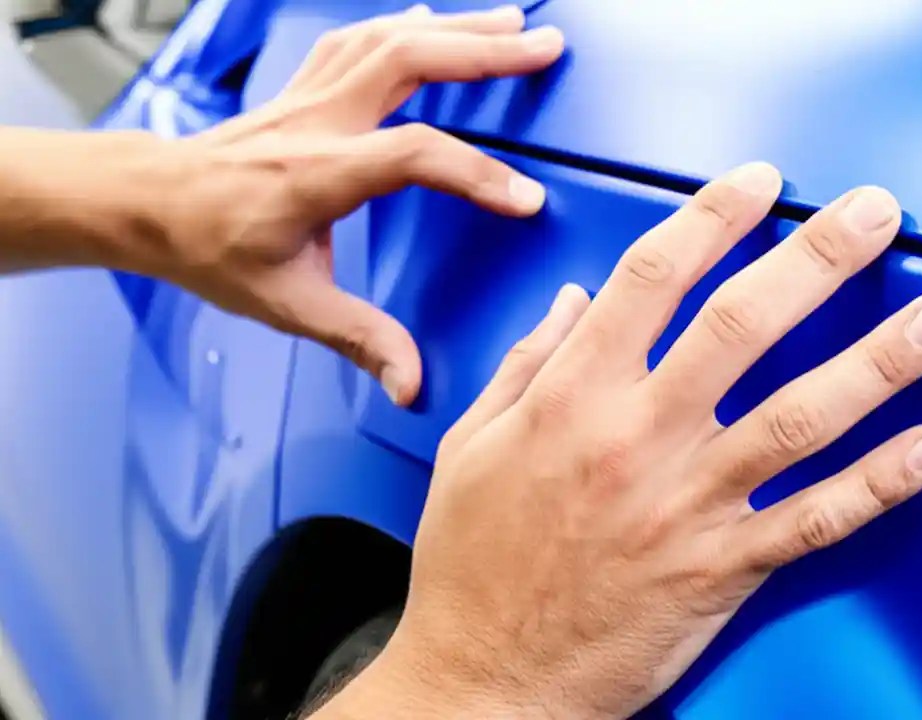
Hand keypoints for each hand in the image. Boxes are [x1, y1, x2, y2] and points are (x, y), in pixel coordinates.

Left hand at [149, 5, 563, 404]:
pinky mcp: (303, 88)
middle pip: (407, 61)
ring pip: (388, 37)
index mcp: (317, 175)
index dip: (477, 173)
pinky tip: (434, 20)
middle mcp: (316, 122)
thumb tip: (412, 385)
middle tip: (546, 49)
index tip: (528, 199)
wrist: (148, 203)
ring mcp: (308, 96)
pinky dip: (405, 24)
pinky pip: (359, 38)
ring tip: (513, 22)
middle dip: (484, 51)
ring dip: (456, 26)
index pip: (412, 155)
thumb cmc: (210, 250)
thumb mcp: (286, 305)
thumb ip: (358, 340)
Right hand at [318, 164, 921, 717]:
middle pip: (741, 326)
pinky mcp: (719, 571)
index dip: (712, 219)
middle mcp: (637, 438)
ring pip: (798, 417)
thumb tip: (575, 300)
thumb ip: (528, 364)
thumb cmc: (473, 566)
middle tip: (875, 212)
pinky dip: (879, 483)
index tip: (759, 183)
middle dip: (818, 258)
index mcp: (572, 398)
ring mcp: (685, 505)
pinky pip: (814, 520)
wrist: (484, 681)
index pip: (652, 280)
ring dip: (878, 361)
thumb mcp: (471, 447)